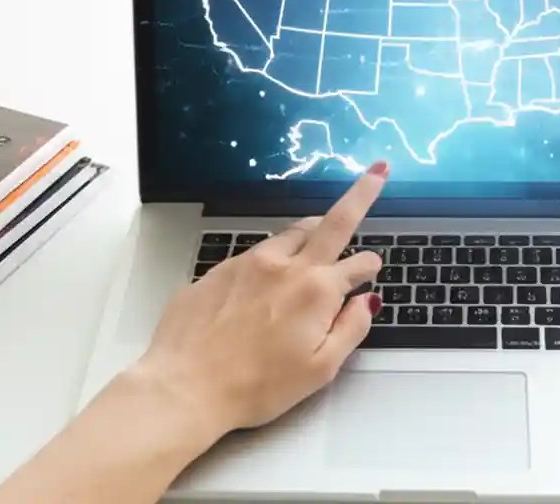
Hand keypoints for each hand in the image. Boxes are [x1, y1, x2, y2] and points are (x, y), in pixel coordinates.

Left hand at [127, 161, 389, 446]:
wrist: (184, 386)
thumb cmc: (254, 387)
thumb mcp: (319, 370)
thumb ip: (351, 329)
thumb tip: (367, 301)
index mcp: (316, 291)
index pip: (358, 264)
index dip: (370, 266)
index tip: (372, 268)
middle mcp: (285, 266)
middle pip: (332, 221)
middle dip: (360, 194)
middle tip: (375, 173)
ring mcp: (248, 263)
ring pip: (290, 233)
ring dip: (311, 230)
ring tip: (317, 234)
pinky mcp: (218, 269)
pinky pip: (254, 253)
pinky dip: (271, 257)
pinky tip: (264, 280)